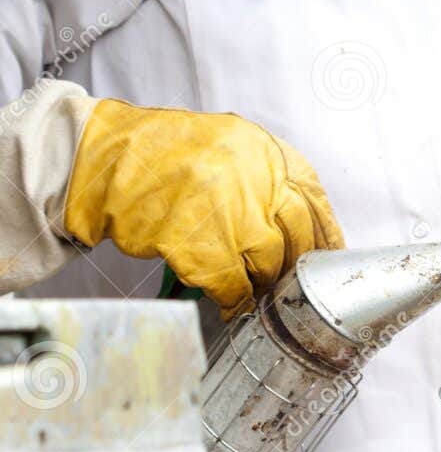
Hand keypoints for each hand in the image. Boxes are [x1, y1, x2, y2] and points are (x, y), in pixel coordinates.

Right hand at [63, 100, 343, 318]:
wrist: (100, 162)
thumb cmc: (158, 155)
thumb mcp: (226, 145)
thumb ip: (263, 175)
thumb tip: (295, 217)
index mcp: (263, 151)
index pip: (313, 198)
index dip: (325, 231)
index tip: (330, 252)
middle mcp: (255, 180)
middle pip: (297, 235)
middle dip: (297, 262)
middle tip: (292, 278)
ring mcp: (230, 215)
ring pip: (270, 264)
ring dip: (266, 283)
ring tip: (258, 290)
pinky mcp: (201, 246)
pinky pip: (233, 286)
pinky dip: (235, 301)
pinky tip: (232, 306)